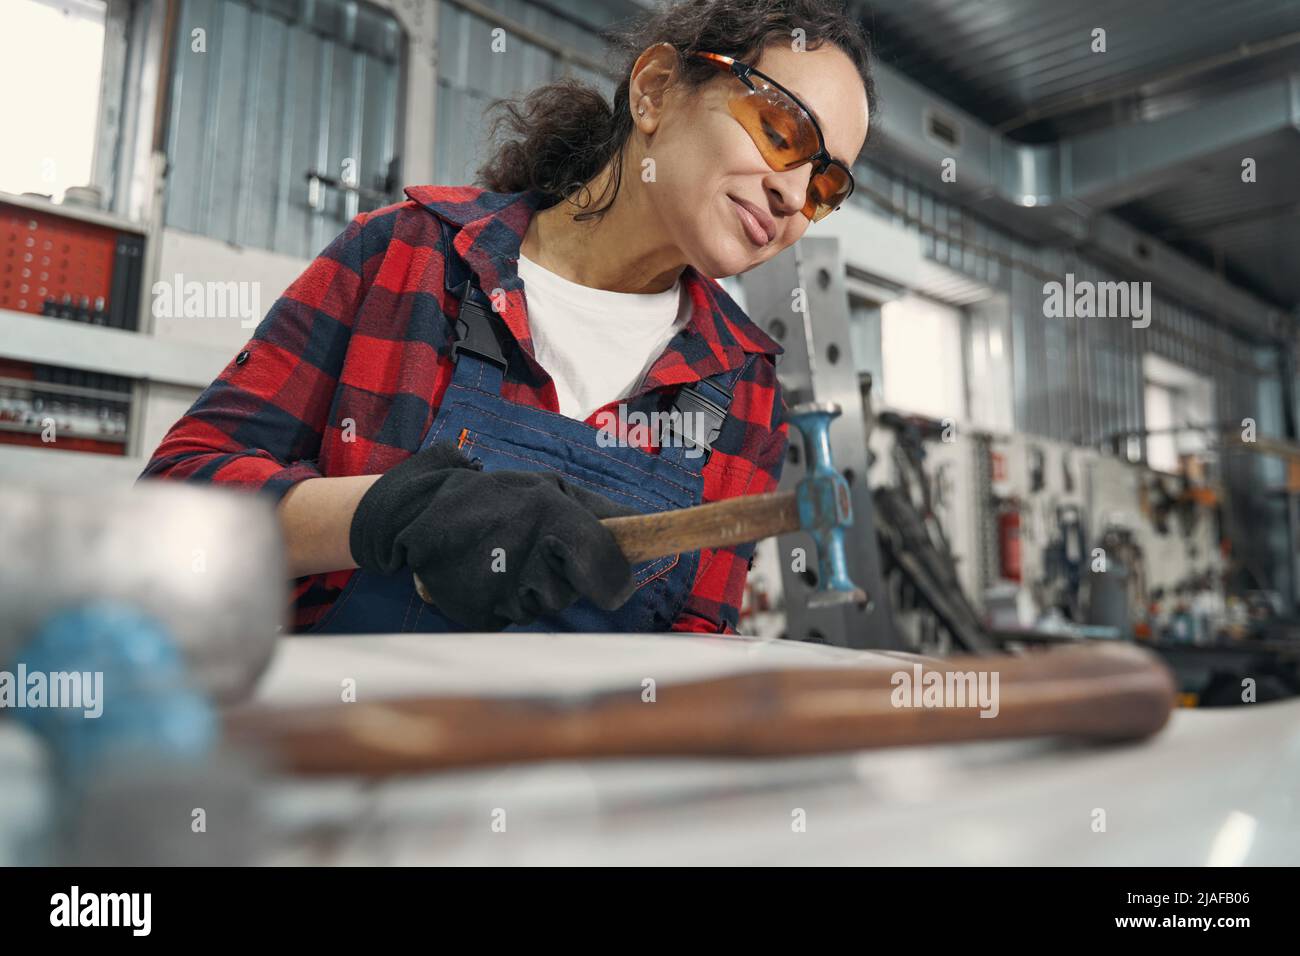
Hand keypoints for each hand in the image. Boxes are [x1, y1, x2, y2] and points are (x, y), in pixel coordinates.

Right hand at [349, 443, 635, 628]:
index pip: (599, 561)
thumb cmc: (497, 498)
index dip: (613, 579)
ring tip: (504, 557)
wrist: (420, 511)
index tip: (618, 588)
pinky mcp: (477, 610)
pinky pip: (509, 617)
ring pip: (539, 606)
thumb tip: (643, 525)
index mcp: (550, 512)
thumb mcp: (549, 487)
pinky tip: (486, 575)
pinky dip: (501, 601)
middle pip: (569, 591)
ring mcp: (499, 583)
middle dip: (560, 578)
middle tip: (536, 553)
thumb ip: (597, 511)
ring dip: (528, 589)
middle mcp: (526, 549)